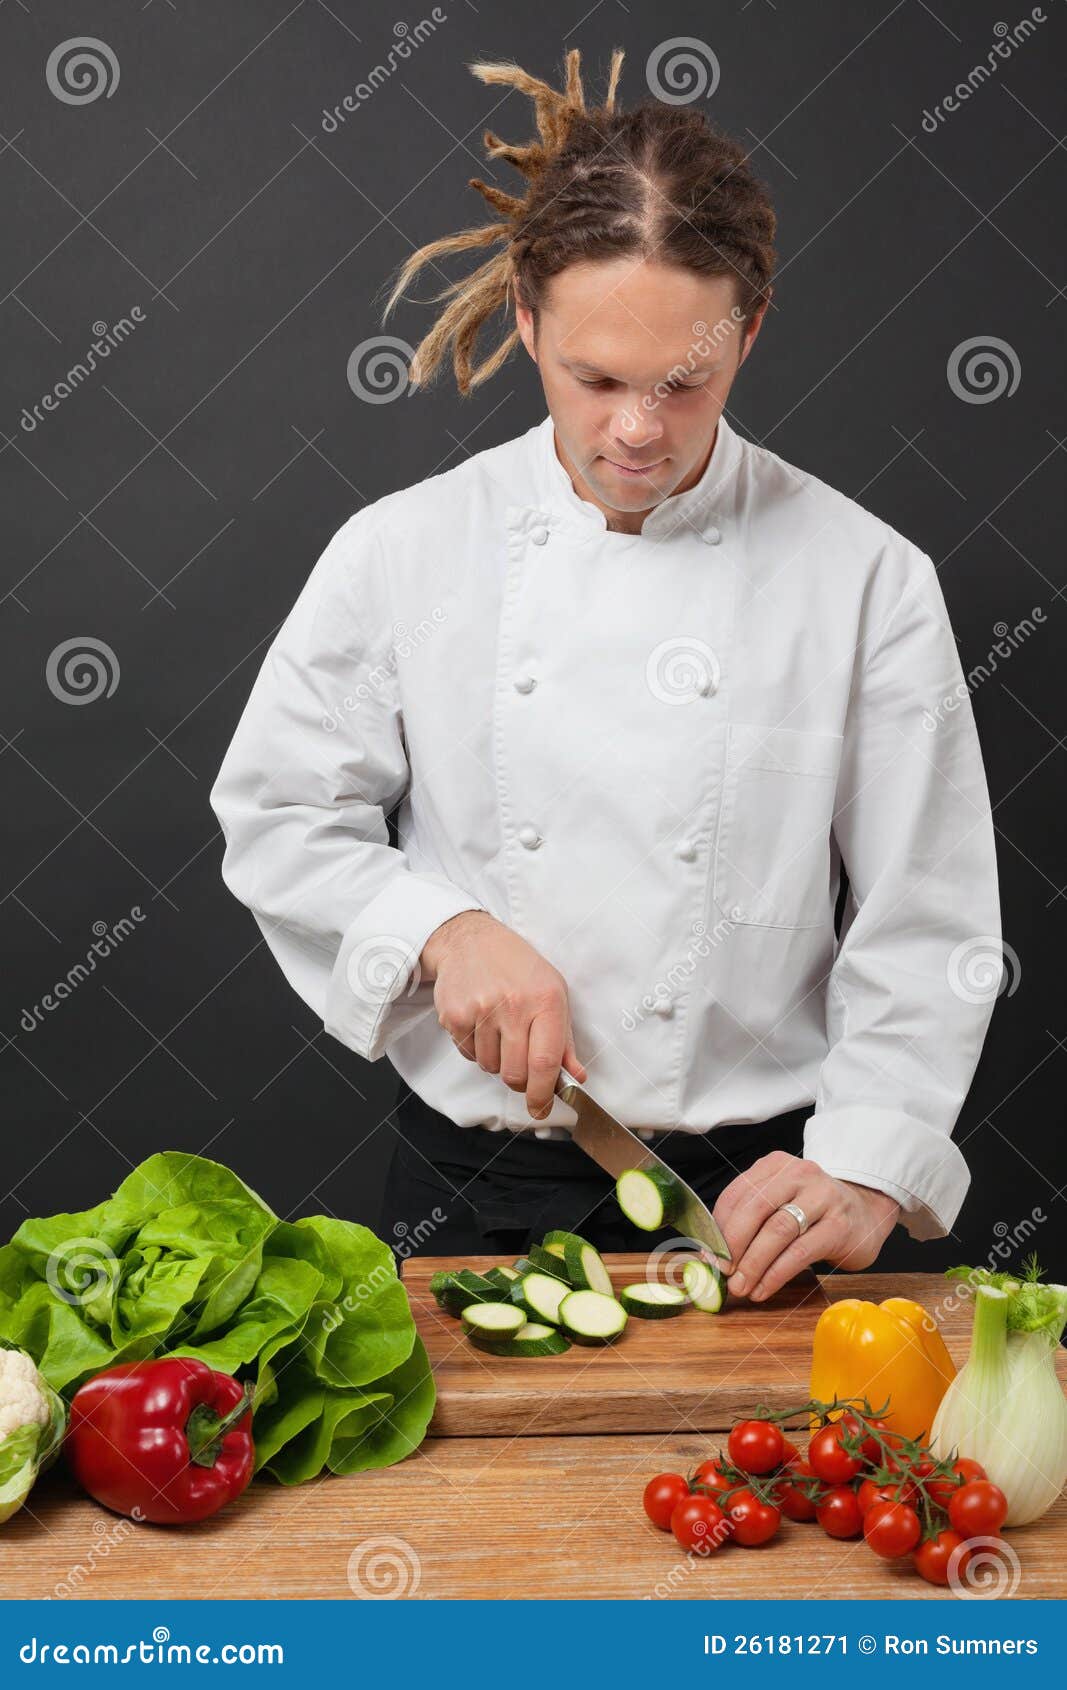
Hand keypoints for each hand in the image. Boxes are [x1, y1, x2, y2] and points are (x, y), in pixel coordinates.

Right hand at [420, 911, 586, 1120]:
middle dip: (519, 1081)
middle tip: (520, 1066)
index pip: (545, 1062)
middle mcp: (513, 1006)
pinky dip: (476, 1048)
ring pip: (490, 1067)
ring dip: (496, 1061)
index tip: (542, 1109)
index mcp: (545, 1001)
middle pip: (514, 1074)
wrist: (471, 940)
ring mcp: (480, 1010)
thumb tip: (576, 1077)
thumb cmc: (518, 968)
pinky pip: (468, 1054)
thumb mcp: (553, 993)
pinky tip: (481, 1024)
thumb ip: (565, 1040)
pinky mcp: (454, 1015)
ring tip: (499, 1031)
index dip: (543, 1094)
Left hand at [711, 1151, 900, 1301]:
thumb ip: (751, 1220)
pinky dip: (776, 1274)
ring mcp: (823, 1197)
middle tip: (722, 1273)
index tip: (709, 1256)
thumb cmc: (815, 1210)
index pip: (737, 1194)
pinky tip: (764, 1289)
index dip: (718, 1228)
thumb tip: (712, 1255)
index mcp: (776, 1165)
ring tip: (741, 1286)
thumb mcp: (782, 1201)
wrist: (867, 1211)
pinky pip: (800, 1253)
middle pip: (756, 1208)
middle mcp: (799, 1174)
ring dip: (753, 1264)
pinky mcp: (840, 1225)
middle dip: (733, 1245)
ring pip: (777, 1231)